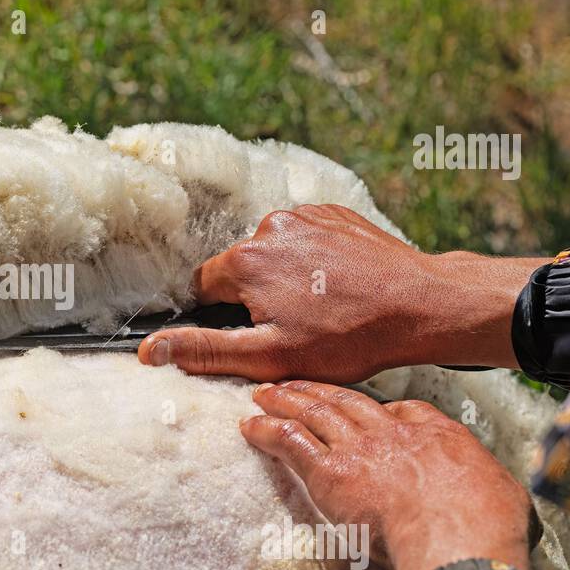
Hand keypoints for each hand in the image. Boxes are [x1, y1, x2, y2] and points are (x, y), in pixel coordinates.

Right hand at [137, 204, 546, 382]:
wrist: (421, 304)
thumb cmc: (348, 336)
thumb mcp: (270, 356)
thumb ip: (204, 350)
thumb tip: (148, 349)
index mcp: (244, 260)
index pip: (204, 288)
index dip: (225, 317)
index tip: (258, 333)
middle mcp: (268, 226)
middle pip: (239, 269)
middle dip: (258, 297)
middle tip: (298, 327)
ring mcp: (305, 214)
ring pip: (273, 254)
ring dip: (287, 278)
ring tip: (324, 308)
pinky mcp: (334, 213)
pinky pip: (305, 239)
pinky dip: (314, 261)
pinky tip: (340, 287)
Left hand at [239, 380, 531, 569]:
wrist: (457, 539)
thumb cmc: (486, 527)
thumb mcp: (501, 492)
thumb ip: (485, 487)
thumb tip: (491, 498)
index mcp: (437, 435)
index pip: (404, 410)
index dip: (379, 407)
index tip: (366, 406)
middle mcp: (393, 433)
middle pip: (349, 401)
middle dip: (320, 390)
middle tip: (297, 384)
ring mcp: (359, 449)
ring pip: (315, 412)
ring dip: (286, 400)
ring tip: (264, 394)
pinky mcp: (330, 472)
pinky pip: (290, 441)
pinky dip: (267, 430)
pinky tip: (250, 426)